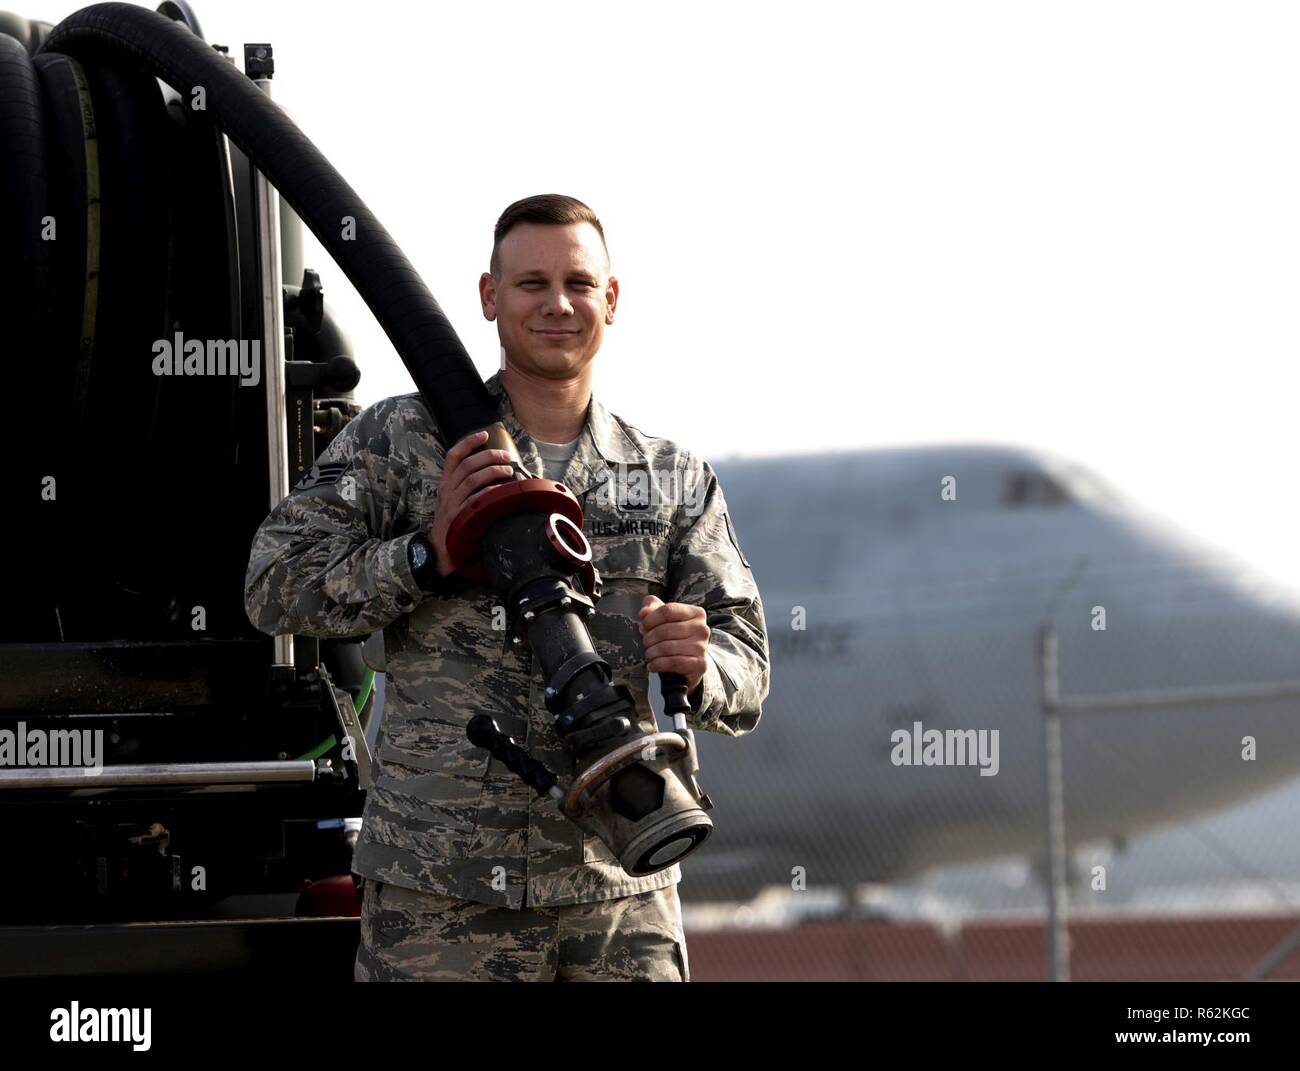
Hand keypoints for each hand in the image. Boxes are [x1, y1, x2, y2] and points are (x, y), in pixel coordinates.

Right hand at [429, 430, 514, 575]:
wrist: (439, 550)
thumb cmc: (452, 523)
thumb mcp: (453, 500)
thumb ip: (466, 485)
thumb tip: (492, 470)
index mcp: (445, 483)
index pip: (453, 456)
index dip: (468, 442)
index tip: (484, 434)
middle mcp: (447, 490)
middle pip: (468, 464)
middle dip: (489, 456)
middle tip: (507, 457)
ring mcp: (453, 503)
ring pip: (472, 479)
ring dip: (493, 472)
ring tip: (508, 471)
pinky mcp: (460, 517)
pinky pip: (477, 499)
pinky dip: (491, 492)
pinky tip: (503, 491)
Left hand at [638, 595, 709, 692]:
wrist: (693, 661)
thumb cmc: (677, 636)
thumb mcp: (666, 618)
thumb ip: (653, 608)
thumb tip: (644, 612)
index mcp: (695, 613)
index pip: (667, 611)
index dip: (650, 619)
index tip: (644, 626)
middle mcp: (701, 628)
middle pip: (665, 630)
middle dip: (649, 638)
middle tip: (645, 643)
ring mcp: (702, 647)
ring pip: (667, 648)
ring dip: (651, 652)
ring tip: (648, 654)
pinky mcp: (699, 664)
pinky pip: (673, 663)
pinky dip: (658, 664)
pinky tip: (652, 665)